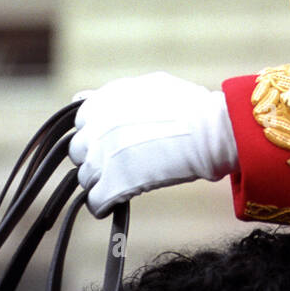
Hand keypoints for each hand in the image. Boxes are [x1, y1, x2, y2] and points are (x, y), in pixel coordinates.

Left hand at [69, 72, 237, 217]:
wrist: (210, 130)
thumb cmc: (188, 107)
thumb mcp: (148, 86)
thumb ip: (109, 95)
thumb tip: (80, 98)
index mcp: (103, 102)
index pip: (81, 123)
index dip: (98, 134)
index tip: (114, 140)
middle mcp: (96, 127)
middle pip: (79, 152)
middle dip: (97, 157)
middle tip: (122, 161)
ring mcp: (102, 157)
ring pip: (86, 178)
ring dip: (103, 181)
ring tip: (128, 180)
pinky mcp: (113, 185)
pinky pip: (95, 202)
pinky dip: (106, 205)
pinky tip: (120, 200)